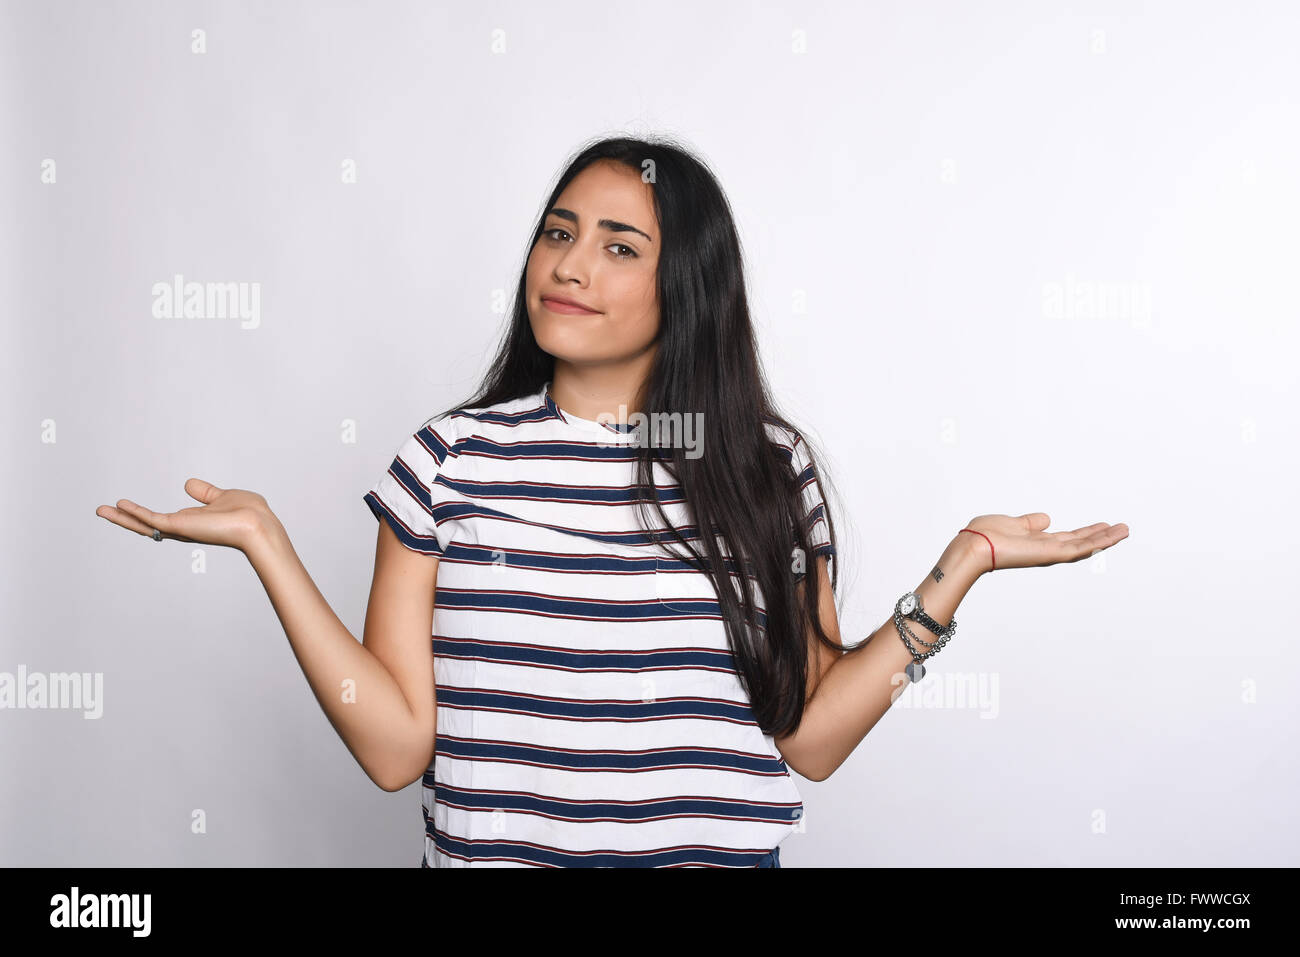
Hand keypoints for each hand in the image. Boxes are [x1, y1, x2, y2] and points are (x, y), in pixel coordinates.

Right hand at [95, 479, 272, 553]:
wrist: (258, 524)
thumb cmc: (249, 514)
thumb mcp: (222, 496)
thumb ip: (204, 493)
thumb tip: (188, 484)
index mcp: (192, 522)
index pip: (162, 520)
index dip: (143, 515)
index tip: (125, 508)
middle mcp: (183, 528)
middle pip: (147, 525)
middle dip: (125, 518)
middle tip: (103, 511)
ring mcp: (181, 529)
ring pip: (144, 524)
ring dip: (122, 517)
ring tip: (100, 511)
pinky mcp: (180, 527)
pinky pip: (152, 520)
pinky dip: (135, 513)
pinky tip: (119, 505)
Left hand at [959, 513, 1128, 573]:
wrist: (975, 546)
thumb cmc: (984, 536)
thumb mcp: (1013, 523)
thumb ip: (1030, 523)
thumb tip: (1046, 519)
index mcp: (1037, 542)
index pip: (1068, 537)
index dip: (1086, 532)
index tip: (1102, 525)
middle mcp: (1046, 549)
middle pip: (1081, 542)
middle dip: (1101, 536)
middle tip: (1122, 529)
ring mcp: (1050, 553)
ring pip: (1085, 546)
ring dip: (1106, 538)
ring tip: (1125, 530)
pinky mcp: (1051, 555)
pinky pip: (1080, 548)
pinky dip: (1097, 542)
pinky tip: (1112, 535)